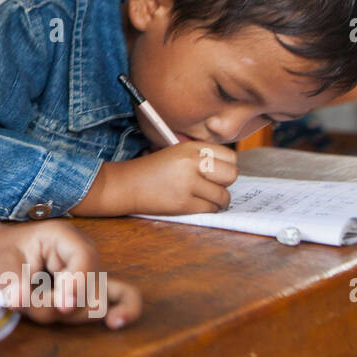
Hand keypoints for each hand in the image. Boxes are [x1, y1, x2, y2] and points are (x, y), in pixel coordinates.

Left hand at [0, 219, 141, 329]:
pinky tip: (117, 323)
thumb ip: (12, 283)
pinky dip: (125, 311)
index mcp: (63, 237)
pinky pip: (122, 298)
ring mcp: (91, 272)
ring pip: (95, 304)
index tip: (62, 305)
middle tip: (26, 300)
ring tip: (32, 302)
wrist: (3, 255)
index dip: (77, 284)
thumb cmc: (3, 253)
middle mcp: (84, 253)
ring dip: (63, 314)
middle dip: (60, 305)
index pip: (84, 259)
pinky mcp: (93, 290)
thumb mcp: (0, 264)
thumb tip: (19, 300)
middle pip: (91, 287)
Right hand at [115, 141, 237, 214]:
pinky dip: (206, 209)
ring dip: (217, 200)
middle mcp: (191, 163)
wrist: (125, 185)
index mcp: (190, 147)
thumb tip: (229, 171)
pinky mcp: (183, 203)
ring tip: (204, 198)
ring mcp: (187, 184)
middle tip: (212, 186)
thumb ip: (201, 157)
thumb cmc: (152, 170)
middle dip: (225, 184)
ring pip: (223, 196)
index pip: (230, 156)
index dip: (225, 167)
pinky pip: (210, 209)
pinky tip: (194, 204)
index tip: (217, 173)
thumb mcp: (176, 153)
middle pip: (231, 175)